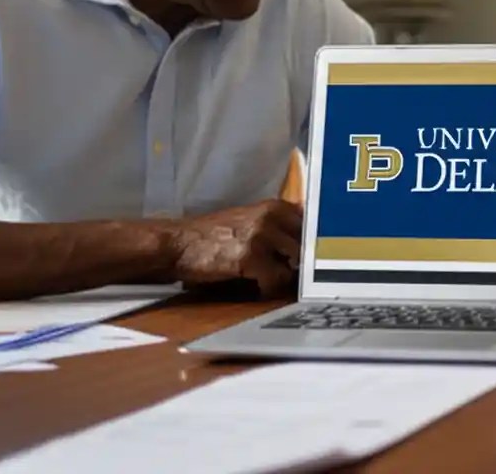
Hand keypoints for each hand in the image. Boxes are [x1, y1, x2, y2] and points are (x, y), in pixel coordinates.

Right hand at [165, 199, 302, 296]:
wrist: (178, 243)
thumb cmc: (214, 235)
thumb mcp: (250, 219)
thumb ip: (278, 224)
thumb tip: (310, 240)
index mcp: (276, 206)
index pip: (313, 225)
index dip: (315, 245)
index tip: (316, 259)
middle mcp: (273, 216)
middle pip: (308, 247)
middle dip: (300, 264)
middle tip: (288, 275)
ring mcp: (263, 236)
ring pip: (295, 265)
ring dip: (284, 277)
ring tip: (268, 279)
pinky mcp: (251, 257)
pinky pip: (275, 280)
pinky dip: (267, 289)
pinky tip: (255, 286)